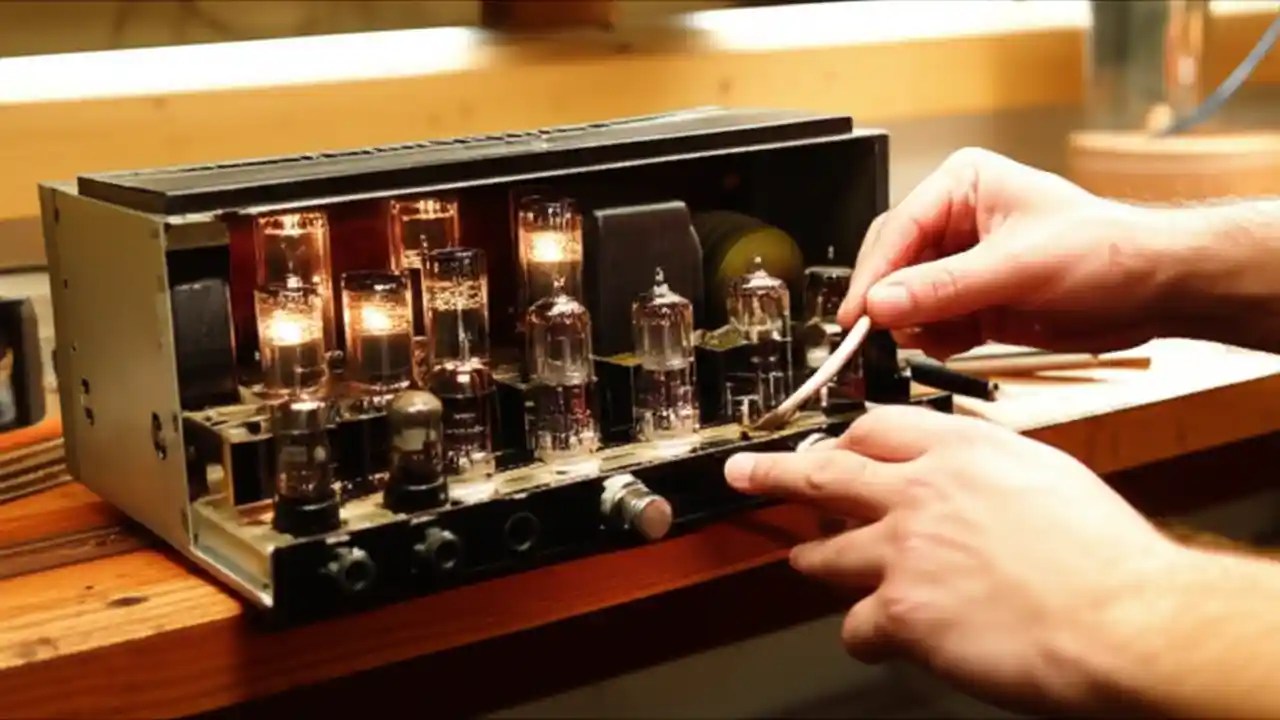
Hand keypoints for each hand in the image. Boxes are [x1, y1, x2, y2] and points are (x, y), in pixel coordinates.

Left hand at [723, 405, 1186, 713]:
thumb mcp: (1046, 474)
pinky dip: (868, 634)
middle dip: (774, 474)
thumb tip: (961, 472)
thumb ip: (986, 467)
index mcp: (960, 449)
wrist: (1128, 617)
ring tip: (810, 561)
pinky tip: (887, 637)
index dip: (843, 440)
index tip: (829, 445)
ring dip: (817, 560)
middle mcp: (919, 491)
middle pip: (823, 474)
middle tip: (745, 475)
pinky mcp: (902, 611)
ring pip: (825, 553)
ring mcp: (903, 550)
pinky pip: (856, 625)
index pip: (874, 428)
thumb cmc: (1105, 555)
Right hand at [839, 147, 1182, 358]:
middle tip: (879, 334)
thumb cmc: (1104, 250)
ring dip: (916, 324)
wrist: (1152, 290)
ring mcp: (963, 263)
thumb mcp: (1018, 266)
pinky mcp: (974, 300)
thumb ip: (944, 288)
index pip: (898, 229)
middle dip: (892, 301)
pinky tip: (959, 340)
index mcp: (962, 185)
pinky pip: (931, 322)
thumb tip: (882, 303)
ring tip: (937, 336)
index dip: (874, 275)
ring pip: (907, 298)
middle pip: (893, 264)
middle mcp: (955, 221)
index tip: (858, 313)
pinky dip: (937, 338)